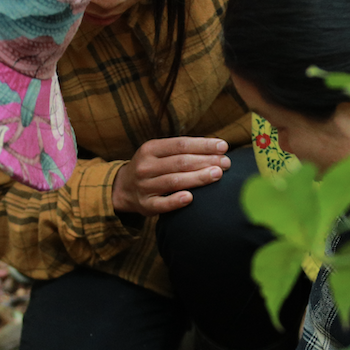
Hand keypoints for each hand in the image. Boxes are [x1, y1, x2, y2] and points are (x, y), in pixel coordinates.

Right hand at [113, 137, 230, 215]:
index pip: (181, 144)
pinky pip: (162, 204)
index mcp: (150, 149)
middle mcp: (145, 166)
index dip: (203, 145)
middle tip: (226, 163)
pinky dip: (176, 201)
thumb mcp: (159, 152)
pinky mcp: (145, 205)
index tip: (223, 146)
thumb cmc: (152, 167)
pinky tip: (191, 198)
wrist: (123, 188)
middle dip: (206, 161)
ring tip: (218, 174)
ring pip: (174, 181)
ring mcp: (144, 186)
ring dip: (198, 178)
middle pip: (180, 162)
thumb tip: (217, 148)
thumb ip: (182, 149)